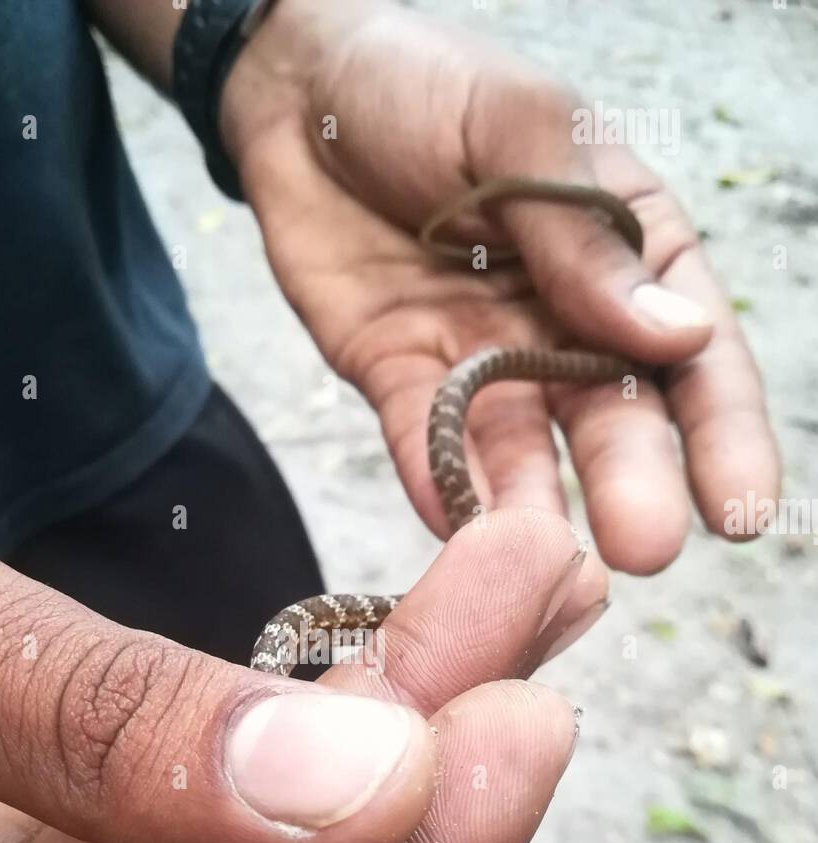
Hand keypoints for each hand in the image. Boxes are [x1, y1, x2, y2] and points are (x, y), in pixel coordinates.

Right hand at [0, 496, 591, 842]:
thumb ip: (82, 726)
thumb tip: (361, 796)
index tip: (501, 746)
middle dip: (404, 794)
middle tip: (533, 640)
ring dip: (382, 730)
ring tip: (516, 589)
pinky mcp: (3, 820)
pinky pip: (181, 794)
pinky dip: (293, 708)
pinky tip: (413, 620)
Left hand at [222, 0, 779, 573]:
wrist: (297, 90)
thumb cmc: (428, 85)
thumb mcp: (520, 130)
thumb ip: (584, 239)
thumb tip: (678, 333)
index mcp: (626, 253)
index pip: (693, 353)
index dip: (722, 435)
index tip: (740, 512)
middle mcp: (566, 323)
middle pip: (613, 418)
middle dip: (632, 486)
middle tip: (643, 549)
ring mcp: (484, 360)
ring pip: (521, 449)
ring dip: (537, 508)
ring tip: (548, 562)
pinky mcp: (402, 381)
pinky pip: (426, 442)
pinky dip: (440, 483)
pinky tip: (457, 526)